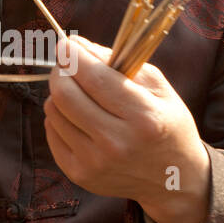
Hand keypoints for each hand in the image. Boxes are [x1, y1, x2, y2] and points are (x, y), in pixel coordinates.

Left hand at [44, 34, 210, 222]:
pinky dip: (59, 117)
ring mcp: (95, 162)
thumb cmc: (165, 124)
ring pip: (53, 111)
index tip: (67, 44)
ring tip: (78, 93)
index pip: (93, 77)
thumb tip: (77, 45)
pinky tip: (77, 117)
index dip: (73, 54)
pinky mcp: (79, 174)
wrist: (172, 179)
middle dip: (61, 71)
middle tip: (67, 65)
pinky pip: (51, 132)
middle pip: (64, 94)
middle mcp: (117, 143)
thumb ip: (120, 61)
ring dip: (59, 94)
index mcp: (143, 117)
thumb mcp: (158, 87)